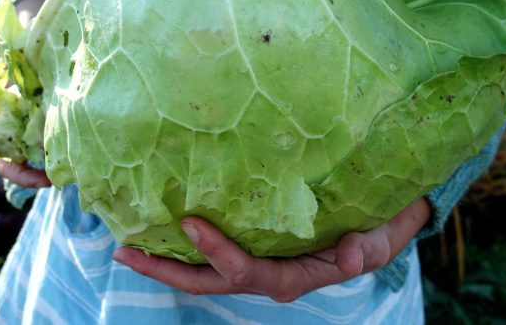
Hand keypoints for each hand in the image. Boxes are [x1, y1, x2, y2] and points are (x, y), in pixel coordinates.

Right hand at [0, 0, 50, 188]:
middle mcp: (12, 122)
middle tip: (38, 180)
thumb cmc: (30, 45)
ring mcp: (33, 129)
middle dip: (18, 173)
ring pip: (28, 161)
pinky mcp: (54, 130)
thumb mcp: (16, 42)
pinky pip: (51, 152)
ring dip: (38, 174)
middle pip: (5, 157)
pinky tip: (73, 167)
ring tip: (58, 179)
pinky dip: (57, 162)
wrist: (54, 43)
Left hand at [112, 197, 430, 302]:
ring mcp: (255, 266)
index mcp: (291, 277)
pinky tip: (157, 229)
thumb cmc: (378, 230)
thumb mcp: (380, 240)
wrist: (378, 227)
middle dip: (166, 270)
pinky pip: (211, 256)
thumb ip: (367, 249)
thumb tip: (348, 257)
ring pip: (202, 274)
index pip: (247, 272)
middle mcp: (266, 276)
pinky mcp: (252, 250)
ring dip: (164, 262)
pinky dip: (182, 248)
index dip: (217, 252)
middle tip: (125, 252)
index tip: (189, 223)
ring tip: (125, 247)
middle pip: (208, 282)